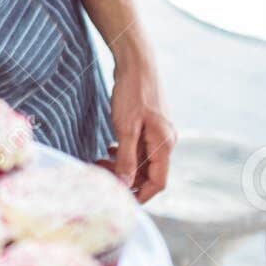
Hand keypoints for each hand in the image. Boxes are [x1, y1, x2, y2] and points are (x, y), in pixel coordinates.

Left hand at [105, 51, 175, 201]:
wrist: (136, 63)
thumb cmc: (132, 92)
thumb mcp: (125, 128)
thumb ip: (126, 158)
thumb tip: (125, 186)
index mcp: (164, 144)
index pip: (158, 183)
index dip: (141, 196)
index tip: (119, 202)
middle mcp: (165, 141)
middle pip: (148, 173)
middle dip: (125, 178)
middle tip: (100, 175)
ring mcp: (158, 133)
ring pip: (141, 161)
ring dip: (122, 165)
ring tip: (99, 160)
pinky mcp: (150, 125)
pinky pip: (139, 148)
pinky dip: (124, 153)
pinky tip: (110, 149)